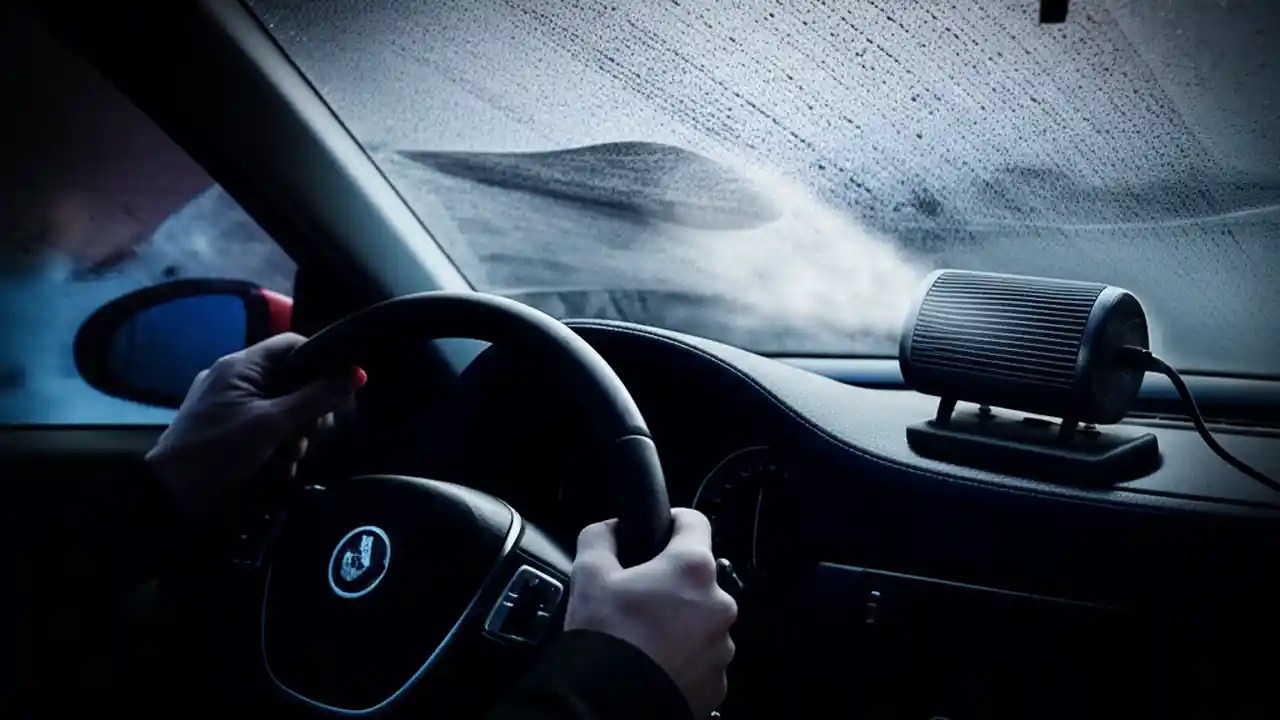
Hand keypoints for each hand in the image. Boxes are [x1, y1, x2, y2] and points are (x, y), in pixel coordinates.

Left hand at [145, 332, 364, 515]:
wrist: (169, 493)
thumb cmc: (219, 450)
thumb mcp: (273, 425)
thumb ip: (316, 399)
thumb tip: (358, 374)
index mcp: (241, 365)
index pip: (292, 344)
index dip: (320, 362)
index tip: (337, 392)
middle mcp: (233, 376)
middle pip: (291, 378)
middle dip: (307, 410)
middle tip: (309, 437)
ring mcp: (226, 400)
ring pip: (280, 404)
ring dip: (293, 431)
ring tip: (289, 457)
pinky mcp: (223, 423)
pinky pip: (262, 422)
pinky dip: (275, 441)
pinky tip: (278, 465)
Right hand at [565, 508, 737, 718]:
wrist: (608, 704)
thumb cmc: (605, 637)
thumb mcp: (589, 574)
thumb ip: (600, 537)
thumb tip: (610, 530)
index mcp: (692, 569)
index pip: (695, 522)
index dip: (673, 521)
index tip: (659, 530)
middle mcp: (719, 604)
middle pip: (697, 578)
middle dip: (670, 582)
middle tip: (637, 597)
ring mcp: (723, 646)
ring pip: (701, 620)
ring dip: (679, 621)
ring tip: (643, 636)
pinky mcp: (718, 681)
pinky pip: (702, 657)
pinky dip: (683, 656)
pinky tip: (654, 662)